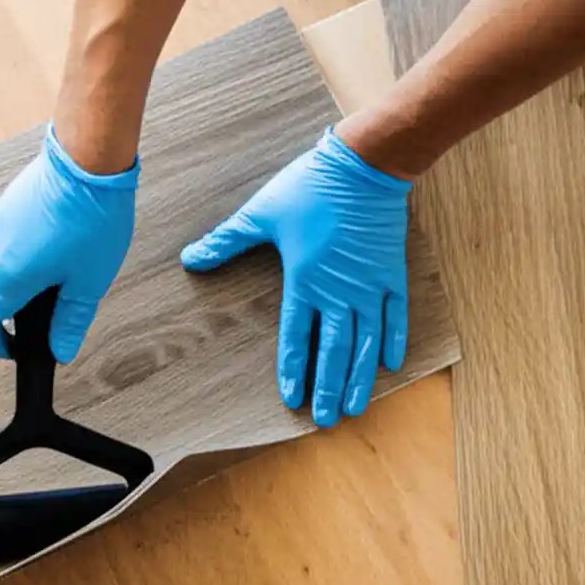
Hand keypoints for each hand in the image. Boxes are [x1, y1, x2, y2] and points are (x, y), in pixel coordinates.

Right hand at [0, 124, 138, 362]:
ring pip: (6, 265)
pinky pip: (12, 239)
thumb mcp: (89, 281)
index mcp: (8, 277)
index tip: (13, 348)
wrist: (87, 155)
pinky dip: (30, 248)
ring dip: (30, 272)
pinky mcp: (6, 206)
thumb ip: (70, 321)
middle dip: (26, 303)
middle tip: (64, 295)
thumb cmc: (91, 215)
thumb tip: (61, 349)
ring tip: (70, 258)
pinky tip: (63, 236)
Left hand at [180, 128, 411, 426]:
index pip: (297, 338)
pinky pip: (395, 317)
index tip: (293, 399)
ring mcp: (369, 286)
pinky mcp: (392, 274)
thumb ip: (226, 241)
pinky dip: (393, 342)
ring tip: (355, 406)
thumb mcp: (260, 214)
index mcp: (305, 282)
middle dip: (328, 388)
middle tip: (325, 420)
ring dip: (359, 377)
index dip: (294, 370)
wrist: (364, 165)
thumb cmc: (309, 188)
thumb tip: (190, 259)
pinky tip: (390, 366)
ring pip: (366, 343)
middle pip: (334, 351)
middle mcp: (339, 292)